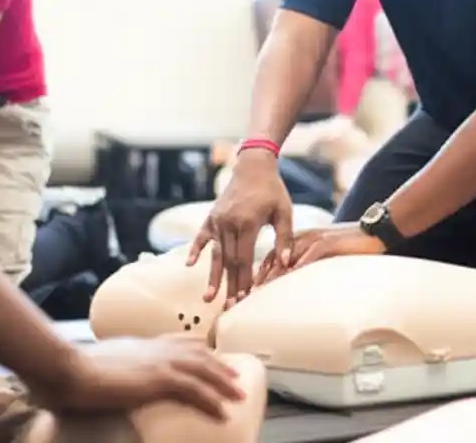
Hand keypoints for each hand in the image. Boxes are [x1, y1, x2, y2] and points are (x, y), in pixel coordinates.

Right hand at [27, 337, 244, 420]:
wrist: (69, 370)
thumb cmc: (74, 369)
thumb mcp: (99, 363)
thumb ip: (111, 366)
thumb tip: (108, 377)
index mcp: (141, 344)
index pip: (177, 341)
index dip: (197, 348)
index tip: (210, 352)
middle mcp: (154, 348)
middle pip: (197, 353)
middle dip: (218, 365)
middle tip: (235, 376)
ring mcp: (158, 362)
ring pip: (203, 370)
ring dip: (223, 383)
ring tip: (238, 396)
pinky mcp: (158, 379)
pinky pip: (194, 390)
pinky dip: (211, 401)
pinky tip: (223, 412)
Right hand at [187, 148, 291, 306]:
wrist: (253, 166)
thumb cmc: (272, 190)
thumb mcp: (284, 212)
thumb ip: (284, 238)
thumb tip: (286, 263)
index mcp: (247, 224)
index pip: (244, 260)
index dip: (245, 280)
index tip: (245, 299)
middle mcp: (229, 224)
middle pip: (229, 262)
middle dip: (229, 287)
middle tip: (229, 309)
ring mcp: (217, 220)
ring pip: (215, 254)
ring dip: (213, 277)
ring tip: (208, 298)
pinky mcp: (211, 217)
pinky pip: (202, 237)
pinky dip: (195, 250)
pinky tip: (190, 265)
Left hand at [256, 222, 384, 285]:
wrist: (372, 233)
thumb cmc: (349, 249)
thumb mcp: (324, 259)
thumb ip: (308, 268)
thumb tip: (294, 287)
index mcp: (299, 242)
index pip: (272, 257)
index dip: (260, 274)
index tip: (250, 292)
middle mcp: (303, 238)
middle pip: (275, 256)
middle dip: (261, 276)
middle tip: (250, 295)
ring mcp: (315, 238)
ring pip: (288, 255)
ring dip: (275, 273)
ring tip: (264, 289)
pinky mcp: (329, 241)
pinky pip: (311, 252)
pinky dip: (300, 263)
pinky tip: (292, 274)